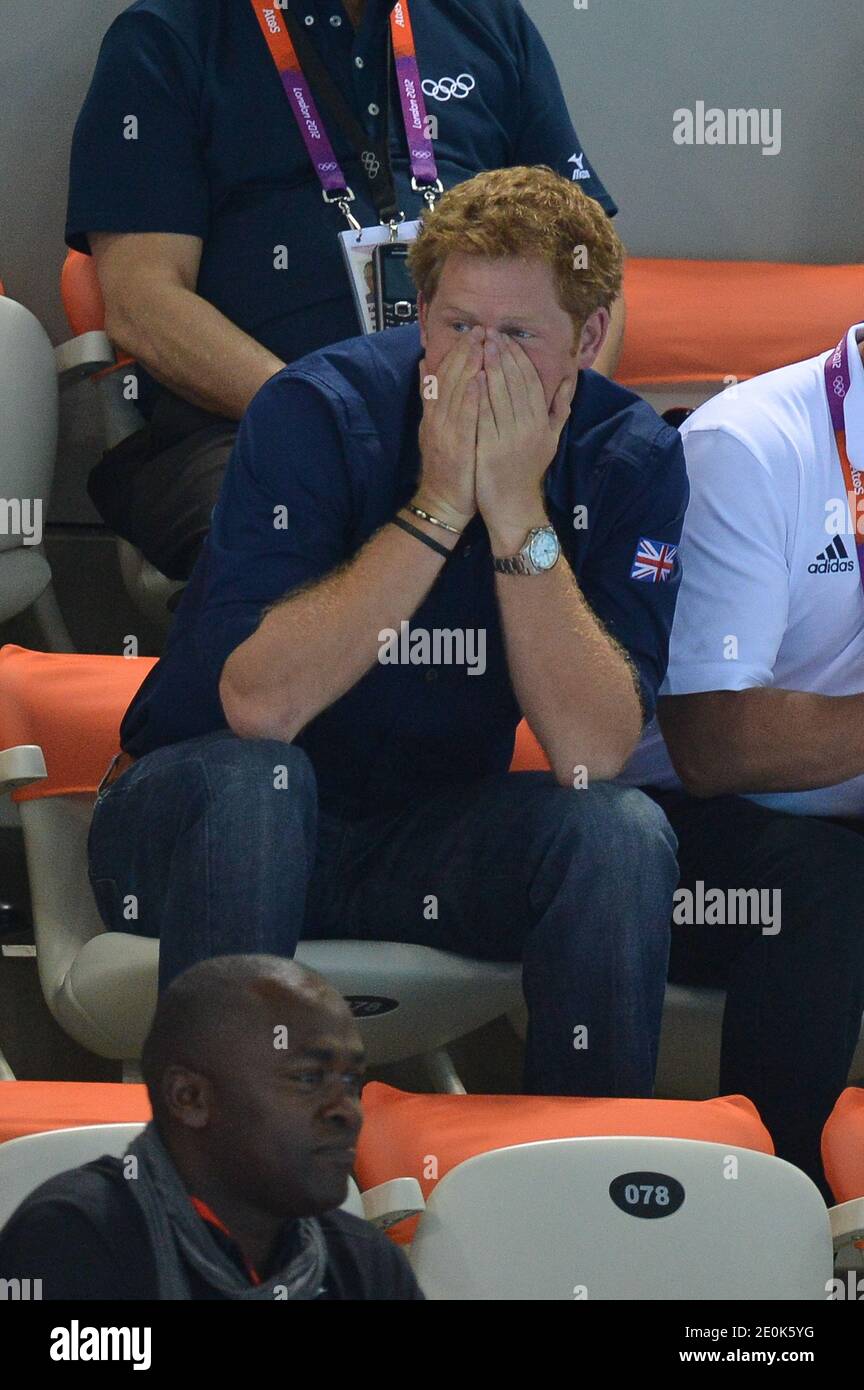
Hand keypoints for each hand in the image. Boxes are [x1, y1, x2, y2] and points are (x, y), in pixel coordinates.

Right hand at [416, 327, 483, 528]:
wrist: (442, 503)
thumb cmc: (447, 467)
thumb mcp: (433, 429)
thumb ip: (431, 400)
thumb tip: (423, 368)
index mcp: (433, 414)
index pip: (443, 376)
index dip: (457, 352)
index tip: (473, 333)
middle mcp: (436, 420)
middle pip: (448, 379)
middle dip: (464, 352)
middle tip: (480, 330)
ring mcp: (444, 433)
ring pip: (455, 394)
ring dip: (468, 368)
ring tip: (481, 345)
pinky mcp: (456, 448)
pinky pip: (463, 419)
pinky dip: (471, 398)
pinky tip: (480, 380)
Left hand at [475, 331, 575, 550]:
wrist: (515, 508)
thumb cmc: (530, 472)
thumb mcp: (551, 439)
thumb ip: (559, 408)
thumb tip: (568, 379)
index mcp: (542, 422)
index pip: (531, 382)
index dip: (519, 359)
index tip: (507, 339)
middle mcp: (529, 428)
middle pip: (516, 384)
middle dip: (503, 356)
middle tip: (491, 333)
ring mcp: (510, 439)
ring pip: (500, 396)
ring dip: (490, 368)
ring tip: (480, 346)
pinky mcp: (491, 450)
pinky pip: (484, 417)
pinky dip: (478, 396)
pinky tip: (471, 377)